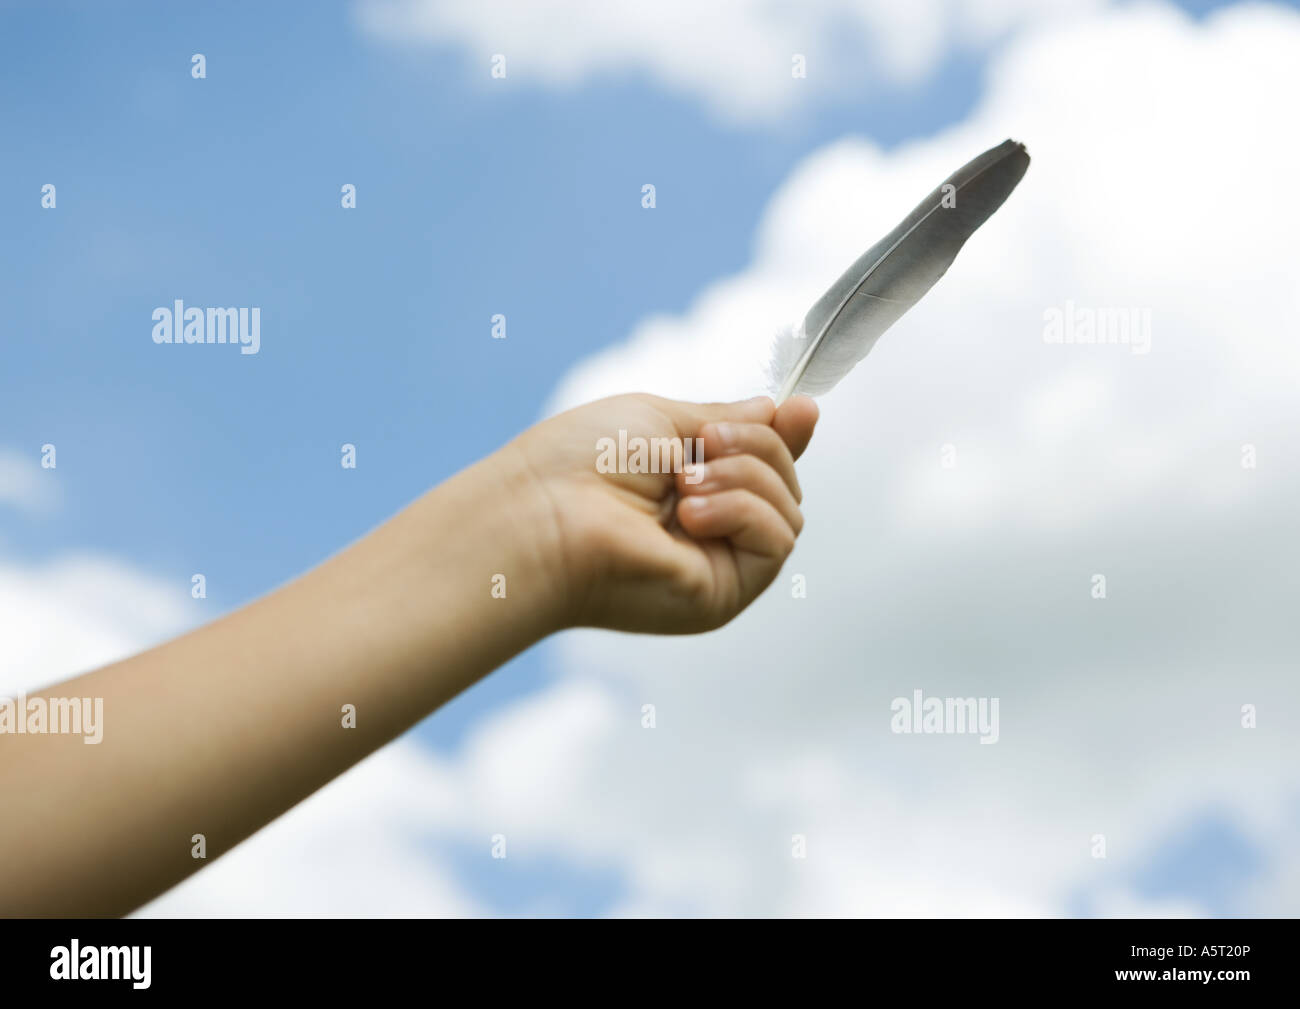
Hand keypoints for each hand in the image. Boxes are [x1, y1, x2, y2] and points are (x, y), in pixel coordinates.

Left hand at [509, 393, 818, 632]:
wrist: (544, 515)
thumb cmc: (582, 462)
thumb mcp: (663, 419)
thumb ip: (729, 420)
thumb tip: (788, 410)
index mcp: (691, 487)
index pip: (761, 465)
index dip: (785, 436)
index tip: (801, 407)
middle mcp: (709, 529)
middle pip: (784, 480)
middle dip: (756, 446)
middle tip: (699, 447)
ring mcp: (718, 563)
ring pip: (789, 509)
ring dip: (745, 475)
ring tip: (684, 482)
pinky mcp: (724, 594)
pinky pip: (777, 540)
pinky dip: (744, 511)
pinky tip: (691, 512)